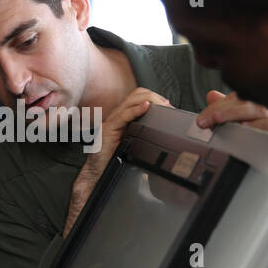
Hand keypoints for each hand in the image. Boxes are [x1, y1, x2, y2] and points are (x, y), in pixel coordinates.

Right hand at [65, 87, 170, 233]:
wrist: (97, 173)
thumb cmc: (115, 161)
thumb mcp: (135, 146)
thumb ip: (146, 139)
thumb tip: (166, 142)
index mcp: (125, 118)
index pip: (140, 98)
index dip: (156, 98)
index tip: (170, 108)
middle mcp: (118, 116)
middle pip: (137, 94)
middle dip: (156, 97)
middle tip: (169, 107)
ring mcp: (112, 121)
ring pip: (131, 100)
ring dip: (150, 99)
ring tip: (163, 106)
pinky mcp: (108, 129)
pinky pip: (123, 115)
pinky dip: (136, 109)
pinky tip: (146, 107)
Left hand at [196, 90, 267, 143]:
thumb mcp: (257, 123)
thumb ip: (234, 110)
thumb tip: (212, 97)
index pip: (242, 96)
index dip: (221, 105)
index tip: (203, 117)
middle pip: (250, 101)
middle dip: (224, 110)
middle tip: (207, 120)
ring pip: (262, 110)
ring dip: (238, 113)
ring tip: (219, 120)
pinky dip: (262, 126)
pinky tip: (246, 128)